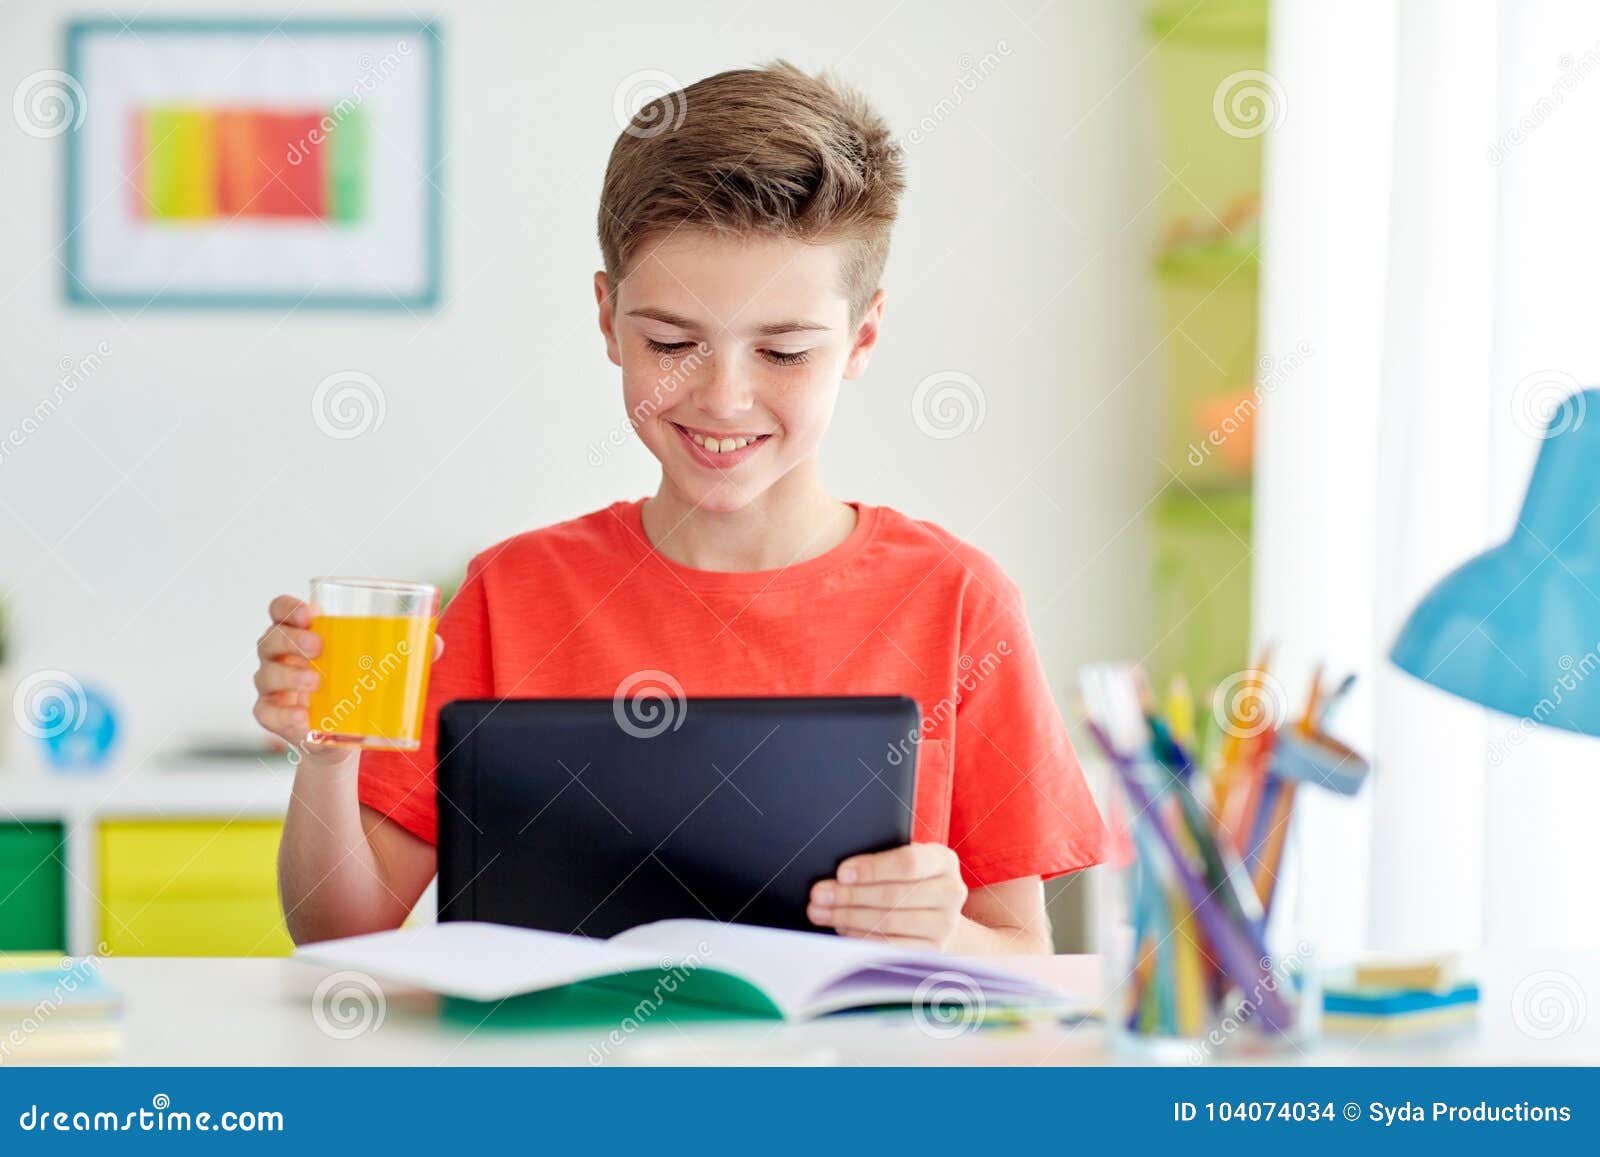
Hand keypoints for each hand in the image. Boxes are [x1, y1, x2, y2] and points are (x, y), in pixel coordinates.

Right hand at [252, 595, 443, 755]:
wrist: (346, 738)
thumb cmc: (358, 687)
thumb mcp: (378, 668)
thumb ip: (405, 652)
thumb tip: (435, 644)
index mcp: (300, 634)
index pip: (280, 610)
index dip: (287, 607)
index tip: (310, 613)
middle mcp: (278, 657)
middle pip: (269, 639)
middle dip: (291, 639)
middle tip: (320, 647)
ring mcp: (272, 688)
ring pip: (264, 675)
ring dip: (288, 675)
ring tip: (316, 681)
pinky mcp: (272, 717)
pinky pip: (266, 713)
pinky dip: (283, 715)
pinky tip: (303, 718)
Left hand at [807, 843, 967, 950]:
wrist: (938, 914)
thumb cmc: (909, 880)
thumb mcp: (903, 861)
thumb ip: (880, 860)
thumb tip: (839, 873)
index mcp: (942, 860)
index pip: (907, 863)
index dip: (872, 869)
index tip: (841, 873)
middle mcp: (951, 892)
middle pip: (893, 895)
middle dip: (849, 896)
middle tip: (819, 894)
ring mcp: (945, 925)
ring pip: (888, 922)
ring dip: (848, 917)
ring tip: (821, 911)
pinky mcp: (933, 951)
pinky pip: (891, 946)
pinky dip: (861, 937)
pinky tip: (841, 930)